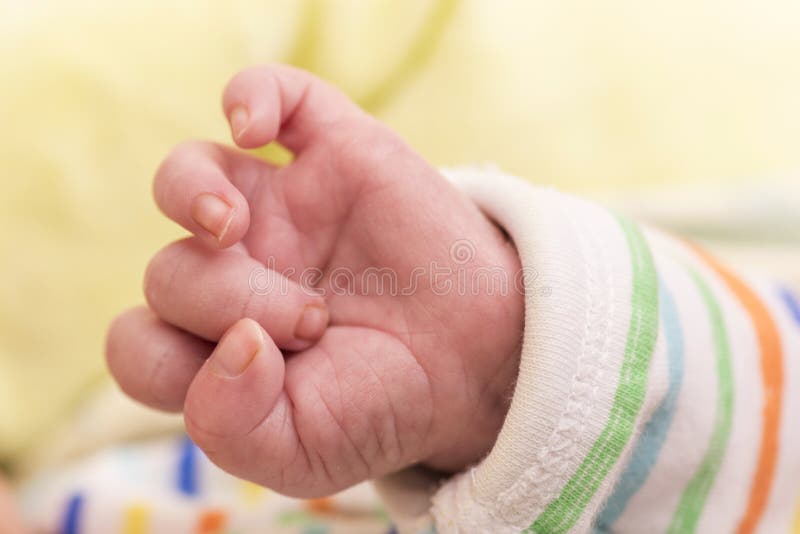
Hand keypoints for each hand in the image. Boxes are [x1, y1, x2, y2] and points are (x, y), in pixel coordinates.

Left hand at [106, 65, 523, 496]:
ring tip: (233, 229)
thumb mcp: (304, 453)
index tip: (268, 375)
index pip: (137, 345)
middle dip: (233, 301)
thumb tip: (233, 344)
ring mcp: (281, 209)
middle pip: (169, 271)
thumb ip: (235, 428)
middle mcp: (236, 272)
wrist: (478, 359)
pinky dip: (250, 95)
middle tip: (316, 323)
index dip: (173, 363)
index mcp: (215, 345)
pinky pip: (271, 95)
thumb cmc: (386, 403)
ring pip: (185, 175)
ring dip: (193, 199)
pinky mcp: (333, 156)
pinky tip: (255, 128)